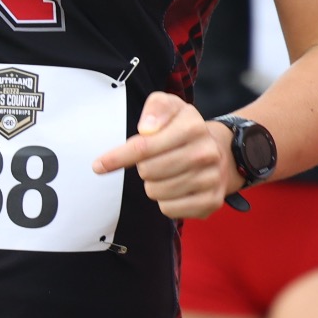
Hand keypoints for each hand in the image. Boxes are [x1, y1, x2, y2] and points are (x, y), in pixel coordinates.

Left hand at [94, 92, 233, 220]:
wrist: (219, 153)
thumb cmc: (182, 130)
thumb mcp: (169, 107)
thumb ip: (155, 108)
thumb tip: (146, 129)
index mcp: (192, 126)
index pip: (144, 147)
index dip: (118, 157)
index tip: (98, 165)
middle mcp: (206, 152)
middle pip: (148, 171)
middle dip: (143, 167)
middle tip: (152, 161)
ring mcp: (211, 179)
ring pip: (157, 192)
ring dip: (154, 185)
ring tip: (166, 174)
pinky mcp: (211, 201)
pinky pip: (170, 209)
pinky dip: (165, 202)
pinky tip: (175, 189)